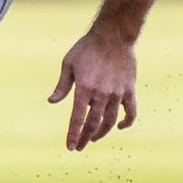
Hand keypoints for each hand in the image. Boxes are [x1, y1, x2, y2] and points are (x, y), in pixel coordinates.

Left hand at [48, 29, 138, 151]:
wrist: (113, 35)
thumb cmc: (87, 48)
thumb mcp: (69, 64)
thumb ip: (62, 85)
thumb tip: (52, 102)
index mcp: (84, 88)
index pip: (77, 118)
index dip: (73, 134)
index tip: (71, 147)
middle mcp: (101, 93)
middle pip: (93, 124)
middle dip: (85, 137)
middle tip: (80, 146)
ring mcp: (117, 93)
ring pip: (110, 121)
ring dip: (102, 133)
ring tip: (93, 137)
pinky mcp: (129, 90)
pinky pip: (130, 112)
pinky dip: (126, 122)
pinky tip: (119, 127)